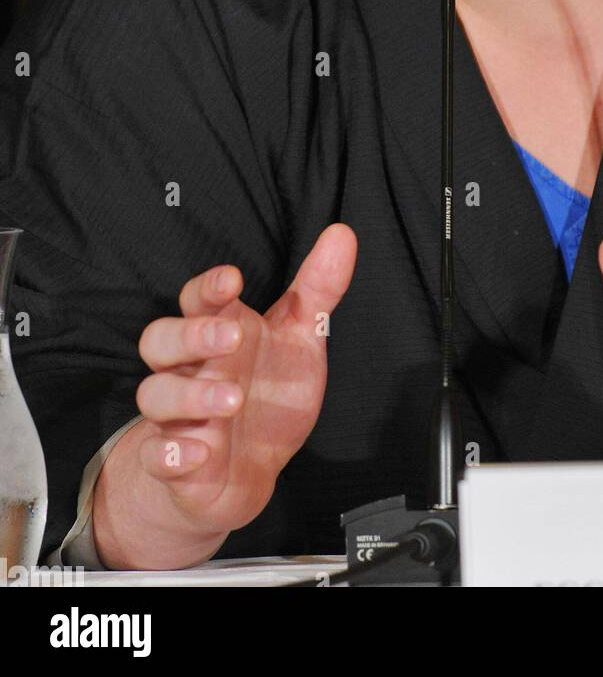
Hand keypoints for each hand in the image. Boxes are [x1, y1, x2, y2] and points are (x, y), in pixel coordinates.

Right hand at [131, 223, 356, 536]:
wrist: (245, 473)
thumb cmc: (267, 393)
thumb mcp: (300, 339)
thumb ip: (318, 289)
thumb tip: (343, 234)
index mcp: (218, 333)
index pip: (198, 299)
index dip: (209, 286)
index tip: (233, 279)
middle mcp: (189, 370)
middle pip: (160, 339)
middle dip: (191, 334)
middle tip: (232, 338)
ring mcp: (177, 417)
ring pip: (155, 394)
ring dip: (189, 395)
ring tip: (233, 399)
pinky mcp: (173, 464)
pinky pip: (155, 456)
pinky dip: (171, 454)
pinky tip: (198, 453)